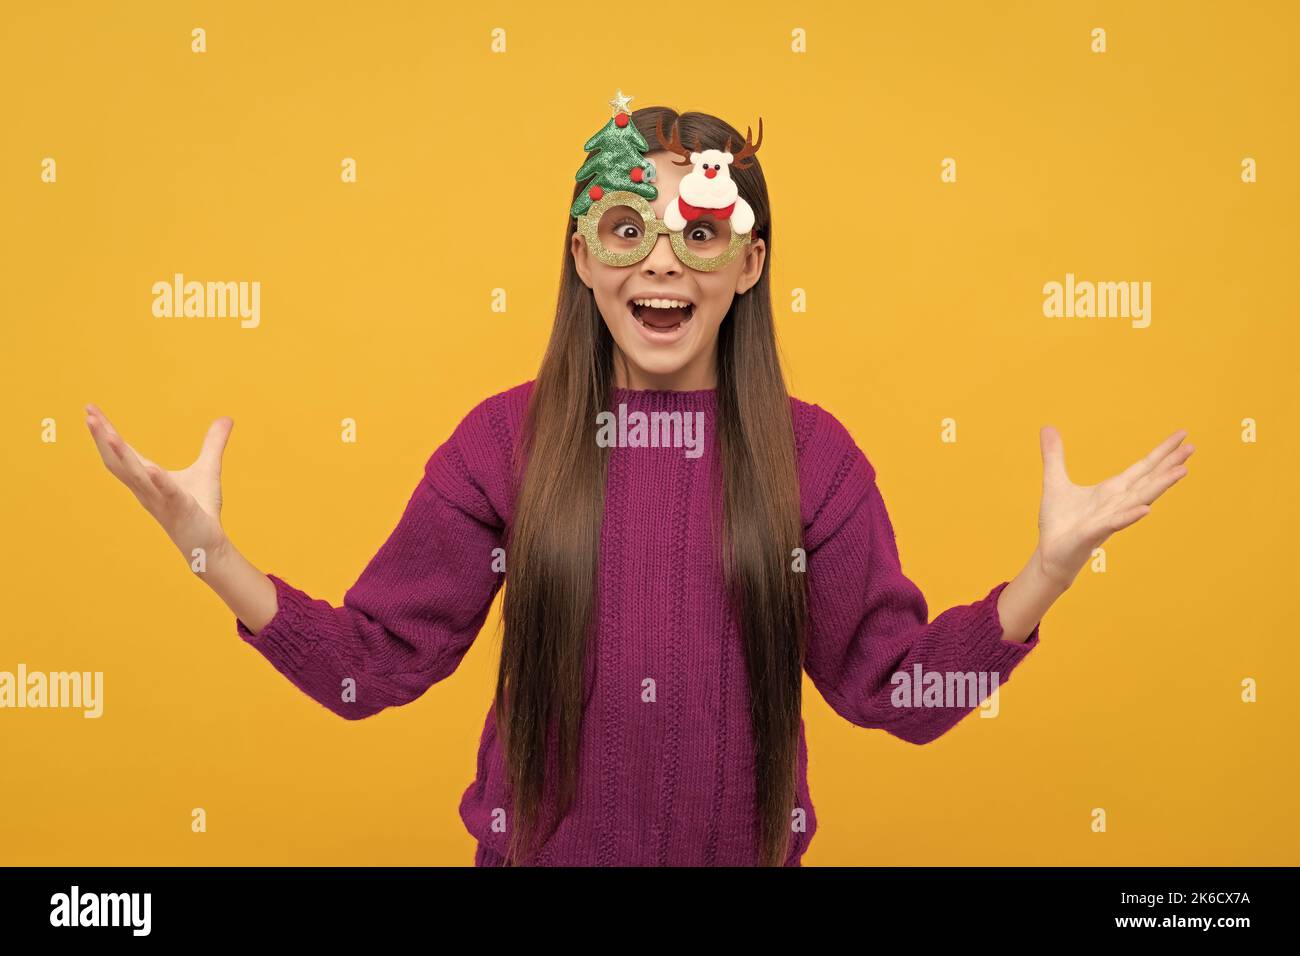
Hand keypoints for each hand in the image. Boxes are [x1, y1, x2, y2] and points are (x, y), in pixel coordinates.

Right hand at [85, 403, 232, 562]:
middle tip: (87, 414)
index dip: (104, 432)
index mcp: (146, 478)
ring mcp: (161, 500)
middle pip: (118, 461)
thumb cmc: (201, 510)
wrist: (208, 545)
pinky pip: (167, 493)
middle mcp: (146, 489)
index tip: (90, 408)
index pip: (121, 452)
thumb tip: (226, 418)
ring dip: (121, 455)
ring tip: (109, 434)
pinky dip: (159, 480)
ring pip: (135, 476)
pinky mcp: (181, 509)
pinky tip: (152, 468)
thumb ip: (213, 443)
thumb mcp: (208, 469)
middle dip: (102, 438)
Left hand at [1035, 426, 1192, 590]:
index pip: (1143, 467)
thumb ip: (1054, 456)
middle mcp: (1118, 503)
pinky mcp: (1094, 533)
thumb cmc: (1058, 523)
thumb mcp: (1055, 482)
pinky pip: (1115, 523)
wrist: (1049, 554)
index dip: (1162, 452)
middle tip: (1192, 447)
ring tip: (1183, 471)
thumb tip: (1047, 427)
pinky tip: (1146, 510)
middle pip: (1149, 480)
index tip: (1183, 435)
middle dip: (1170, 464)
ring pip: (1140, 500)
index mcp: (1112, 490)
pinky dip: (1130, 516)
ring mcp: (1109, 518)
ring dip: (1160, 486)